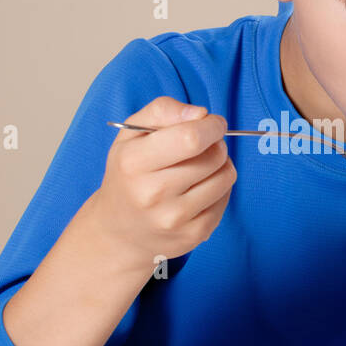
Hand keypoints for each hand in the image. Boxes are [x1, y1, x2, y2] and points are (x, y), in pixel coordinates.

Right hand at [92, 96, 236, 264]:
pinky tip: (200, 188)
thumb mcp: (132, 133)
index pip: (190, 138)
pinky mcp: (193, 235)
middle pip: (213, 156)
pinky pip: (226, 199)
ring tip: (202, 166)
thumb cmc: (129, 173)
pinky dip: (220, 187)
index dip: (211, 126)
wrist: (119, 230)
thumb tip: (201, 114)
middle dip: (216, 143)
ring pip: (225, 177)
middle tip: (204, 146)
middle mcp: (152, 194)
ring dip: (221, 164)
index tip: (214, 123)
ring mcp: (174, 218)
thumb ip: (163, 111)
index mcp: (134, 163)